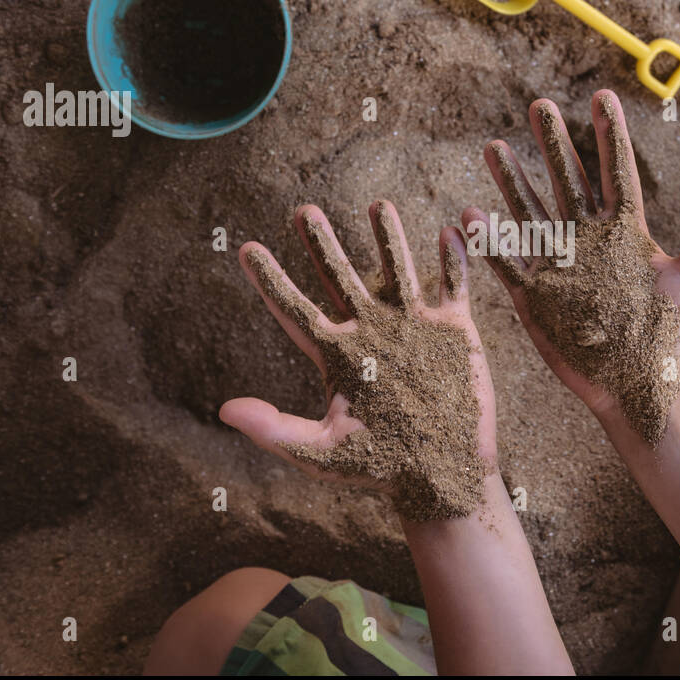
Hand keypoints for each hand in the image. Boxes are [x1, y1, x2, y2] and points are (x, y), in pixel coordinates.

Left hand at [221, 200, 497, 519]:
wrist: (443, 475)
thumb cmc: (379, 469)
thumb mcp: (321, 452)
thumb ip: (274, 429)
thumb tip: (224, 409)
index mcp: (338, 354)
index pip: (295, 309)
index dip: (270, 280)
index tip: (247, 249)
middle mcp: (372, 331)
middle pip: (340, 276)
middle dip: (321, 244)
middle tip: (302, 210)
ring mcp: (413, 326)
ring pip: (397, 268)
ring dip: (388, 237)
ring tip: (378, 204)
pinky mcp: (453, 330)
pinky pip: (454, 284)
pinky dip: (454, 258)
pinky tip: (451, 229)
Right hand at [462, 89, 679, 440]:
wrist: (642, 383)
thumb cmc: (674, 333)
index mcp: (625, 230)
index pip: (615, 171)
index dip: (608, 135)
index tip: (601, 96)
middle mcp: (589, 239)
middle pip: (566, 180)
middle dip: (552, 143)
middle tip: (538, 105)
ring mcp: (560, 263)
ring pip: (531, 211)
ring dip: (513, 180)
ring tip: (495, 146)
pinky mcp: (536, 294)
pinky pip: (507, 260)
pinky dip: (489, 240)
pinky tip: (471, 214)